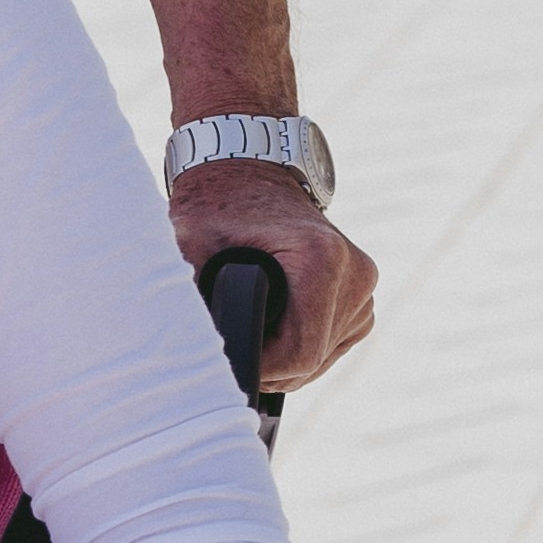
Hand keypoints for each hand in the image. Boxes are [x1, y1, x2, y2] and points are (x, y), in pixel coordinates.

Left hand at [169, 158, 374, 385]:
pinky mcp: (361, 294)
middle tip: (230, 346)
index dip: (260, 367)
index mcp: (321, 258)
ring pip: (324, 358)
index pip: (300, 353)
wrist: (246, 175)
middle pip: (312, 360)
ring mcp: (362, 284)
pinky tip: (272, 328)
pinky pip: (333, 344)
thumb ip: (186, 293)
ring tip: (249, 330)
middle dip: (269, 365)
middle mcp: (354, 271)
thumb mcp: (189, 244)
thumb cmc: (215, 208)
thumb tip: (180, 343)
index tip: (229, 358)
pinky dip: (302, 348)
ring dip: (285, 360)